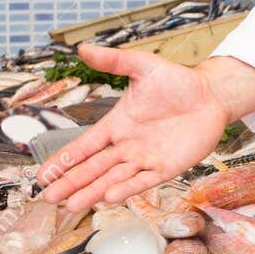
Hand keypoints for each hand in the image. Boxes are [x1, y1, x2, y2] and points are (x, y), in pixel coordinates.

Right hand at [36, 45, 254, 212]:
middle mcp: (127, 145)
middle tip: (49, 198)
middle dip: (71, 183)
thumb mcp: (142, 66)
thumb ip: (114, 61)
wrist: (211, 95)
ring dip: (92, 192)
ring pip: (113, 179)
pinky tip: (109, 198)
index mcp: (117, 124)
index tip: (43, 175)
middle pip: (93, 168)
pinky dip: (127, 189)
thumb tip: (82, 48)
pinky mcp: (167, 168)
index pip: (84, 146)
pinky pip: (143, 181)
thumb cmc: (177, 81)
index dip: (64, 160)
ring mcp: (146, 158)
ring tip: (71, 205)